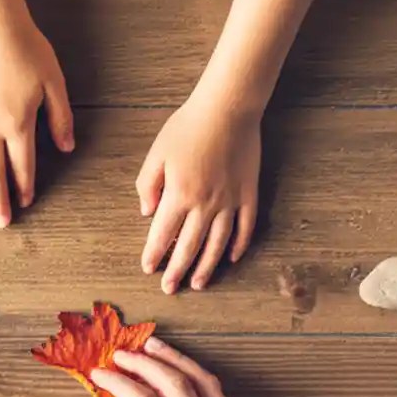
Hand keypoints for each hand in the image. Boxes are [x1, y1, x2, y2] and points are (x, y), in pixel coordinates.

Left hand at [137, 94, 261, 292]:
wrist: (227, 109)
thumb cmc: (187, 127)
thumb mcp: (157, 153)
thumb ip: (148, 184)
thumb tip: (147, 213)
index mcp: (179, 194)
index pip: (162, 233)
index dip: (154, 254)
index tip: (149, 269)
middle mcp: (205, 204)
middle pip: (189, 246)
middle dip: (177, 270)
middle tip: (170, 288)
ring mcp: (230, 201)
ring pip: (217, 244)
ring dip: (207, 266)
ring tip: (199, 284)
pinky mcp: (249, 194)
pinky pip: (245, 227)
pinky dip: (238, 245)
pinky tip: (231, 258)